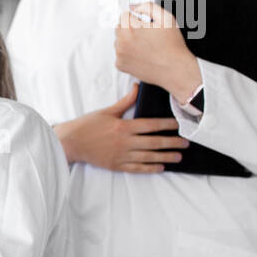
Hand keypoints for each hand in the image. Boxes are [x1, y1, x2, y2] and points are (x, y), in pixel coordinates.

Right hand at [54, 84, 188, 172]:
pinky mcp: (116, 165)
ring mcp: (121, 155)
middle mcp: (125, 142)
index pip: (151, 125)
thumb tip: (137, 88)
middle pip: (154, 142)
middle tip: (186, 143)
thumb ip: (125, 102)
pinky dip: (150, 168)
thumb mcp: (106, 111)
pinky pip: (137, 168)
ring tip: (178, 156)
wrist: (71, 143)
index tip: (179, 125)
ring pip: (148, 157)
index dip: (167, 125)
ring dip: (165, 157)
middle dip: (172, 142)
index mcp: (123, 126)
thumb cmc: (87, 125)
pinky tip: (160, 167)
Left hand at [114, 1, 202, 100]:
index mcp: (131, 28)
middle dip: (130, 28)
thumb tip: (135, 6)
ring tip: (145, 45)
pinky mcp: (120, 65)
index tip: (143, 23)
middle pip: (119, 27)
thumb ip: (148, 7)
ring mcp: (120, 54)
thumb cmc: (172, 46)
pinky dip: (128, 53)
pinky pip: (120, 53)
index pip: (124, 14)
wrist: (175, 70)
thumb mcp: (166, 18)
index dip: (136, 17)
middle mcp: (122, 42)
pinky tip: (142, 54)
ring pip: (118, 40)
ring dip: (128, 40)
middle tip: (146, 34)